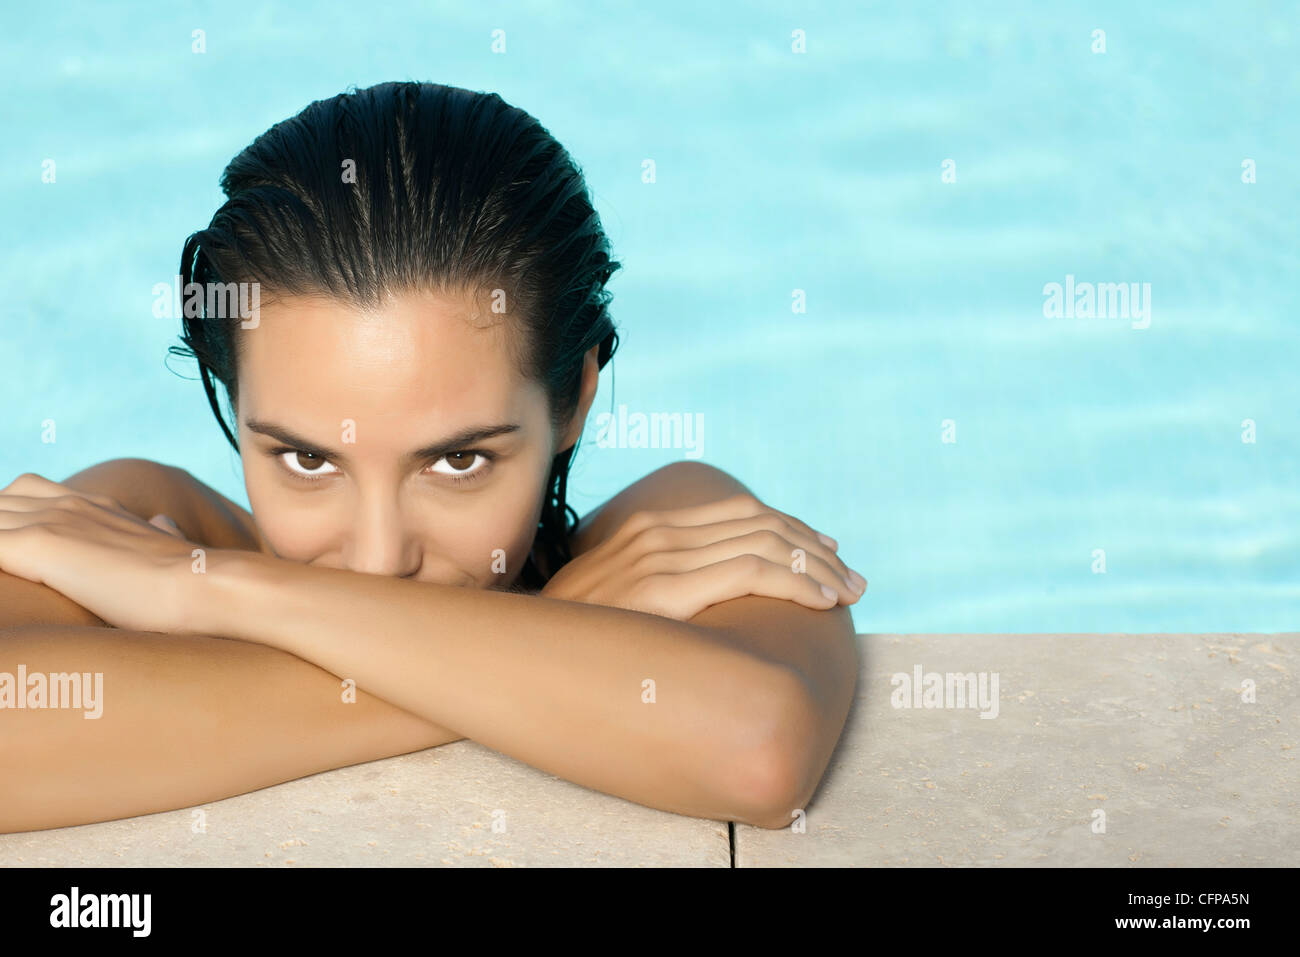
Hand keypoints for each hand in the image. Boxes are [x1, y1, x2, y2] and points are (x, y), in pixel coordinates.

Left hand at [0, 472, 208, 632]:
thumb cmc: (190, 577)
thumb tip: (164, 522)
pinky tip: (5, 597)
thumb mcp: (168, 543)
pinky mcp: (39, 545)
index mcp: (96, 505)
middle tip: (14, 565)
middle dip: (1, 528)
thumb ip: (159, 528)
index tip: (23, 547)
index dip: (16, 517)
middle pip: (2, 501)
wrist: (204, 582)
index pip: (30, 494)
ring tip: (10, 574)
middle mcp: (70, 504)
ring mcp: (53, 521)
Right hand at [540, 492, 865, 620]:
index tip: (825, 554)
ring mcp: (660, 556)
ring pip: (766, 544)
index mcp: (649, 528)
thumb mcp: (614, 601)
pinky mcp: (666, 587)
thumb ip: (653, 586)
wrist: (516, 651)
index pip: (740, 514)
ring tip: (848, 595)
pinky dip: (797, 583)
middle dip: (815, 550)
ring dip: (817, 568)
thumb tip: (697, 607)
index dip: (790, 530)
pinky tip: (821, 605)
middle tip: (852, 580)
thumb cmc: (568, 639)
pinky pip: (752, 573)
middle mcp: (658, 532)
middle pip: (761, 523)